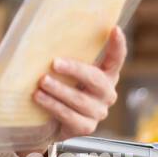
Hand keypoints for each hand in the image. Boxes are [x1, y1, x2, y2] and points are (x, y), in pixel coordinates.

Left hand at [31, 26, 126, 141]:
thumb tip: (41, 38)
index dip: (118, 46)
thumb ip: (64, 60)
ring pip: (80, 99)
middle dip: (74, 69)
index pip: (116, 59)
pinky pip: (69, 115)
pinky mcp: (86, 127)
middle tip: (54, 63)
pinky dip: (53, 105)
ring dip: (58, 89)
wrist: (50, 122)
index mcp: (106, 75)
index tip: (114, 29)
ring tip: (42, 82)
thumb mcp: (65, 73)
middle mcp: (106, 93)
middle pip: (95, 79)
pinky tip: (39, 98)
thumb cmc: (59, 88)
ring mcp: (98, 111)